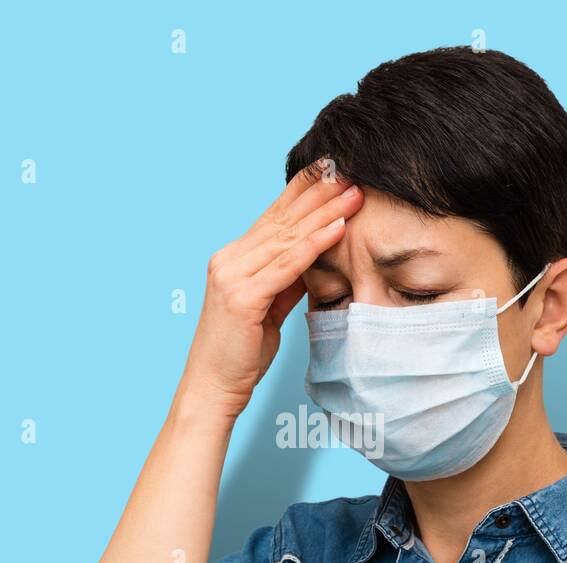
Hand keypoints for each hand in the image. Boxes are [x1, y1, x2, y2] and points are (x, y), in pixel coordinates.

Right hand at [178, 158, 363, 420]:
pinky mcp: (242, 297)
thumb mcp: (266, 309)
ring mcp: (232, 276)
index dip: (303, 191)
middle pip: (282, 220)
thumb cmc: (239, 355)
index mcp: (232, 259)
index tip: (332, 171)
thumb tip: (310, 261)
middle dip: (318, 193)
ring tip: (354, 193)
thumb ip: (283, 282)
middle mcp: (228, 260)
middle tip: (351, 171)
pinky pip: (288, 265)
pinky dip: (315, 244)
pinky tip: (338, 228)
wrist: (212, 388)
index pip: (273, 216)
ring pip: (288, 237)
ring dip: (325, 212)